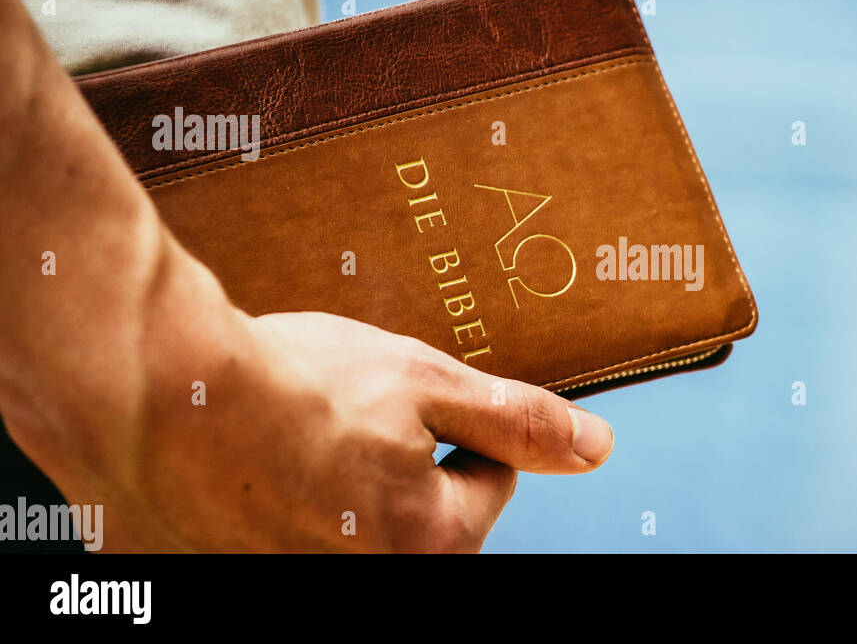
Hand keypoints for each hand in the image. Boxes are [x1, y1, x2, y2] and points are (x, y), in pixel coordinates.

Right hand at [11, 310, 613, 551]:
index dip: (461, 424)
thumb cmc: (291, 385)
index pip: (489, 479)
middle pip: (422, 517)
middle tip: (347, 417)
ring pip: (354, 528)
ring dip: (340, 484)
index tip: (412, 400)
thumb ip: (519, 422)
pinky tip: (255, 465)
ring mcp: (303, 582)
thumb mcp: (427, 381)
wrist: (152, 393)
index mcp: (432, 540)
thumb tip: (596, 447)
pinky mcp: (242, 571)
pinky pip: (285, 537)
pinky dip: (281, 503)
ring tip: (295, 437)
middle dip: (401, 463)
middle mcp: (371, 581)